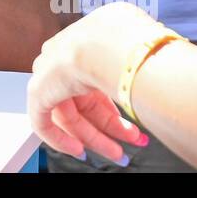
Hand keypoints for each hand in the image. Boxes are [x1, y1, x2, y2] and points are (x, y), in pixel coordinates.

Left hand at [27, 2, 157, 161]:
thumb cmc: (128, 44)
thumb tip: (159, 74)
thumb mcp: (140, 57)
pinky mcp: (37, 91)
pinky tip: (78, 151)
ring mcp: (49, 73)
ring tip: (119, 153)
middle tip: (131, 140)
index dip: (113, 107)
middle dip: (110, 126)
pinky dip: (60, 139)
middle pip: (85, 102)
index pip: (96, 84)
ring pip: (71, 114)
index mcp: (87, 46)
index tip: (128, 124)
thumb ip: (141, 70)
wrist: (109, 45)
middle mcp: (66, 58)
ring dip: (96, 137)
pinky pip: (43, 122)